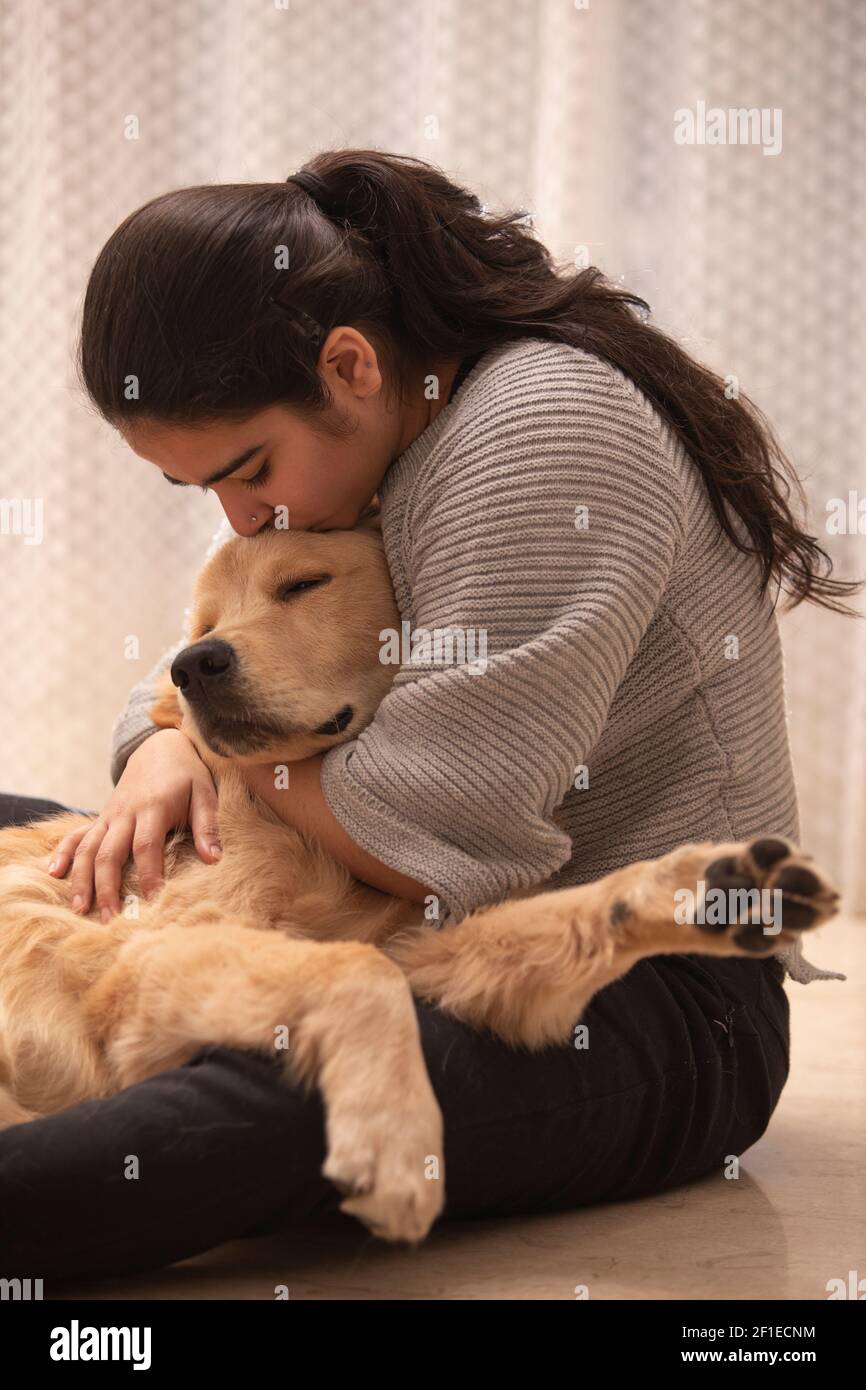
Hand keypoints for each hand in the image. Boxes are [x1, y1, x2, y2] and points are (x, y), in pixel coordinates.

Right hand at [48, 728, 220, 920]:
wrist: (160, 748)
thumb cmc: (187, 774)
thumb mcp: (204, 793)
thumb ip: (207, 826)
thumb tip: (214, 859)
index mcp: (153, 807)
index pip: (146, 845)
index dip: (148, 874)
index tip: (154, 901)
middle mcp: (125, 813)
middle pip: (110, 853)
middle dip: (107, 887)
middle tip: (110, 919)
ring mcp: (109, 816)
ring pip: (87, 848)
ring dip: (81, 879)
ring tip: (80, 909)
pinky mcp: (101, 818)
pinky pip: (76, 835)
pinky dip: (63, 852)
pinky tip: (53, 874)